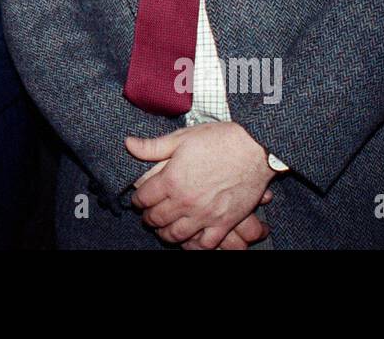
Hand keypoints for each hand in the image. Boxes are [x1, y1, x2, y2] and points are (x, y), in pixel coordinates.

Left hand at [127, 121, 274, 248]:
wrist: (254, 148)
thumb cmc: (218, 139)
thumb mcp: (181, 138)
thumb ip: (153, 146)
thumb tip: (128, 144)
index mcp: (171, 180)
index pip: (144, 198)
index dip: (137, 200)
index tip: (139, 199)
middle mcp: (185, 201)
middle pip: (157, 218)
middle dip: (148, 217)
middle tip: (148, 215)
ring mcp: (205, 215)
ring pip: (176, 234)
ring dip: (165, 233)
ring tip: (164, 229)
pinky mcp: (224, 223)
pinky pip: (204, 244)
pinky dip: (193, 245)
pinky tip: (189, 240)